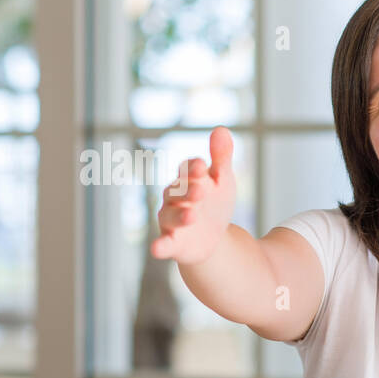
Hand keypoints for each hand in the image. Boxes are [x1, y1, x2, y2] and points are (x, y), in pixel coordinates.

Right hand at [150, 126, 236, 263]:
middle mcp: (174, 198)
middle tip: (201, 190)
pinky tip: (156, 248)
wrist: (213, 238)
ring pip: (170, 216)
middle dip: (188, 191)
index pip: (187, 170)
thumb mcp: (222, 180)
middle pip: (177, 192)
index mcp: (187, 180)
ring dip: (180, 216)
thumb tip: (221, 129)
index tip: (201, 166)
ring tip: (192, 216)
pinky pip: (162, 244)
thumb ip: (221, 157)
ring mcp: (171, 221)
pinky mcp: (172, 243)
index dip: (193, 169)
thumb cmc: (214, 203)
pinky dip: (159, 245)